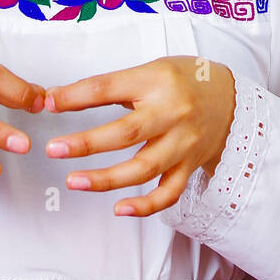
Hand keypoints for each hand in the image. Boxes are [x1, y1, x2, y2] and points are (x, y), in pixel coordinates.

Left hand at [42, 57, 236, 217]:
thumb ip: (109, 87)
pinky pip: (168, 192)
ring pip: (144, 167)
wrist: (231, 100)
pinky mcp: (190, 166)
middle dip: (86, 144)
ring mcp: (183, 143)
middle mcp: (172, 113)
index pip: (109, 88)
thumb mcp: (149, 70)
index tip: (48, 104)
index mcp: (157, 81)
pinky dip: (145, 205)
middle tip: (53, 149)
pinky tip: (119, 209)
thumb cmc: (183, 81)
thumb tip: (55, 99)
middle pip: (126, 132)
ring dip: (107, 178)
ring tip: (74, 181)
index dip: (75, 97)